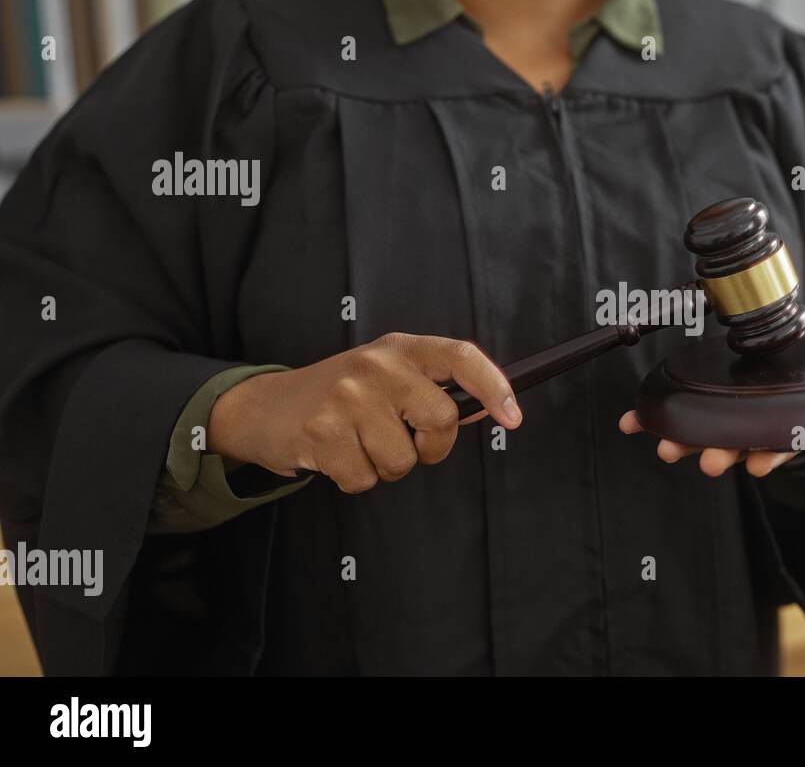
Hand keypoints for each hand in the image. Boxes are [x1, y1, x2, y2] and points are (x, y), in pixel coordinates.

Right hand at [209, 333, 520, 492]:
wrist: (266, 407)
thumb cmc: (341, 395)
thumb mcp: (388, 377)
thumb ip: (435, 390)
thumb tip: (491, 409)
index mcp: (400, 349)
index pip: (461, 357)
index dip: (494, 386)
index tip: (513, 417)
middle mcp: (376, 366)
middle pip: (441, 421)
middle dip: (430, 447)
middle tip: (402, 441)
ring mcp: (347, 397)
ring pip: (403, 460)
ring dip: (385, 466)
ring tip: (358, 444)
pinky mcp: (322, 431)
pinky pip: (366, 479)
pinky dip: (354, 478)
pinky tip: (335, 455)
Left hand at [618, 410, 804, 477]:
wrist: (796, 375)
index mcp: (783, 429)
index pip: (777, 445)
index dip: (767, 455)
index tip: (756, 464)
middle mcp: (753, 430)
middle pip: (736, 444)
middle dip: (718, 454)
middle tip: (703, 464)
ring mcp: (726, 420)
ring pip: (703, 434)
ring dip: (684, 439)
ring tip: (666, 448)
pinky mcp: (700, 405)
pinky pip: (673, 412)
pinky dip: (647, 418)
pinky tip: (625, 423)